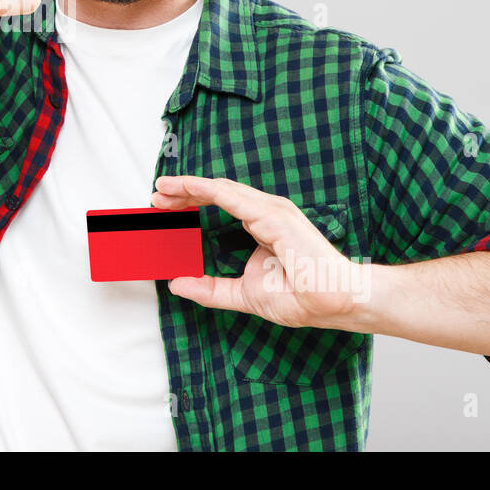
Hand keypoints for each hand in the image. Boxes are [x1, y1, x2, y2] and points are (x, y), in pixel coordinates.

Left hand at [151, 175, 364, 328]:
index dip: (191, 201)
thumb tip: (178, 284)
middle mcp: (265, 212)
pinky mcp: (272, 214)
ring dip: (188, 187)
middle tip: (156, 196)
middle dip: (183, 192)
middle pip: (216, 192)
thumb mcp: (242, 294)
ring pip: (220, 189)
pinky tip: (185, 188)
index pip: (220, 205)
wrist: (333, 302)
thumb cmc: (301, 297)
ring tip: (162, 189)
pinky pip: (231, 196)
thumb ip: (211, 289)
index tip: (164, 207)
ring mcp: (270, 210)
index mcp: (261, 224)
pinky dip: (205, 189)